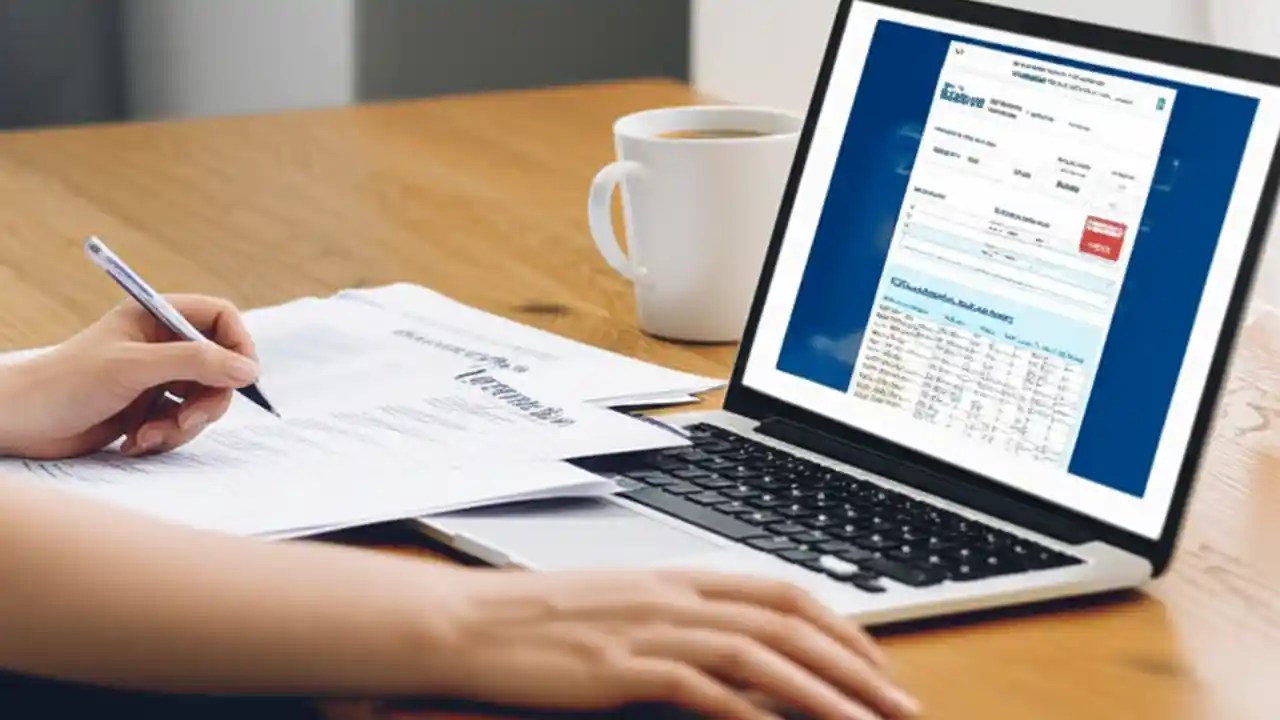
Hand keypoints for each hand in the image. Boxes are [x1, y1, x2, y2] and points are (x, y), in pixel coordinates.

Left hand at [0, 295, 259, 459]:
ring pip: (204, 400)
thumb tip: (249, 370)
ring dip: (184, 424)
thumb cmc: (67, 383)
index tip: (242, 376)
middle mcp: (162, 344)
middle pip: (220, 366)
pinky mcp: (150, 408)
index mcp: (157, 316)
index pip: (221, 318)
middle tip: (190, 420)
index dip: (238, 345)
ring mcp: (157, 377)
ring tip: (149, 435)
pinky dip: (165, 436)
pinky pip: (183, 422)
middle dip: (209, 398)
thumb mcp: (136, 367)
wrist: (23, 423)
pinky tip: (134, 440)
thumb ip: (196, 363)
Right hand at [397, 568, 919, 719]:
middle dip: (854, 666)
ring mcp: (649, 629)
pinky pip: (701, 687)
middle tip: (900, 706)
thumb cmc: (536, 621)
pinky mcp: (620, 667)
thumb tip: (731, 649)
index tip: (878, 665)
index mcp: (677, 578)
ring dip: (822, 693)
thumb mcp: (619, 608)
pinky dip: (748, 713)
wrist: (466, 623)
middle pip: (787, 623)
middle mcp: (673, 597)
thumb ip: (676, 621)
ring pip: (759, 654)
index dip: (841, 627)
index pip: (782, 591)